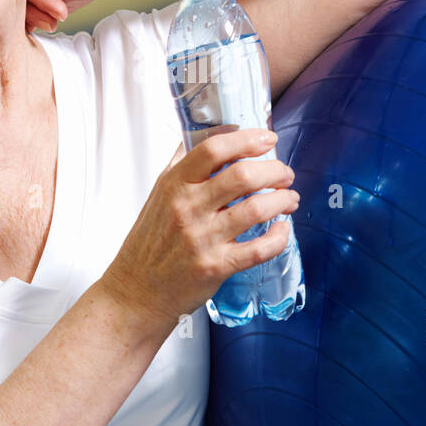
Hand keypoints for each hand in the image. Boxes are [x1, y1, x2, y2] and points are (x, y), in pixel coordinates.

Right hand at [101, 128, 299, 331]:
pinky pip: (259, 248)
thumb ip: (181, 165)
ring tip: (289, 198)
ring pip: (256, 209)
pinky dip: (278, 237)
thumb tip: (204, 134)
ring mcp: (203, 238)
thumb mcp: (157, 195)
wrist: (135, 291)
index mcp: (174, 185)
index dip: (247, 139)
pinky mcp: (216, 266)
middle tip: (284, 174)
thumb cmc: (149, 243)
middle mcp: (188, 208)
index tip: (267, 138)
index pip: (213, 149)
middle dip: (274, 170)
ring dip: (282, 200)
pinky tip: (282, 229)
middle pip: (242, 176)